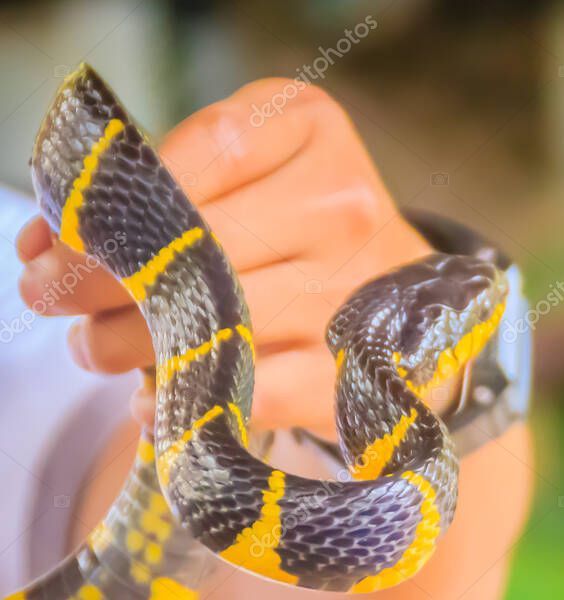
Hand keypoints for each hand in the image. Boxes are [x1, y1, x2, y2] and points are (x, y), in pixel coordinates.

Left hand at [17, 79, 430, 437]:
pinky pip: (252, 392)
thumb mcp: (248, 166)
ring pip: (213, 323)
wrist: (411, 295)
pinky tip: (155, 398)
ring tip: (97, 347)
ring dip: (125, 345)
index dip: (105, 209)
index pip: (189, 162)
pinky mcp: (353, 370)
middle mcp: (345, 205)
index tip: (54, 245)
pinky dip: (186, 401)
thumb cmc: (304, 223)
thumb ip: (158, 184)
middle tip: (56, 301)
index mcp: (313, 131)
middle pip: (193, 247)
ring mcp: (355, 292)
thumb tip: (48, 244)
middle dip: (97, 284)